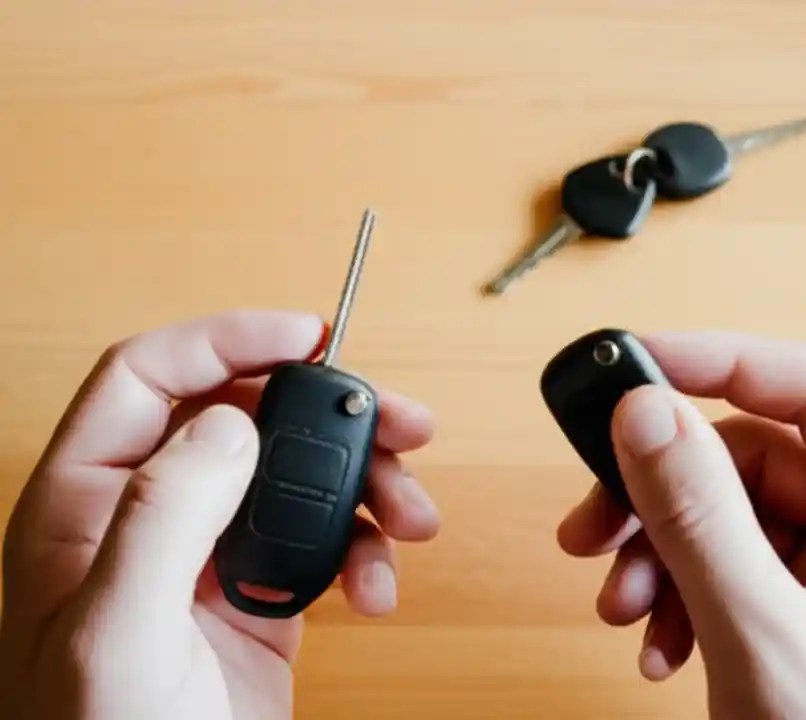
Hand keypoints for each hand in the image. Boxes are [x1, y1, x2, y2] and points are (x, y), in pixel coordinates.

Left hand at [0, 311, 439, 719]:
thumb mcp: (119, 634)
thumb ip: (162, 517)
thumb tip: (227, 424)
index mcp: (84, 506)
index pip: (148, 378)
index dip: (227, 338)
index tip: (308, 334)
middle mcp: (148, 519)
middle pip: (247, 416)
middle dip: (332, 412)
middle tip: (403, 424)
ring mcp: (208, 558)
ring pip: (299, 475)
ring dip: (367, 485)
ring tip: (411, 518)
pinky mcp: (259, 598)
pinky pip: (324, 542)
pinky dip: (364, 554)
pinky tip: (376, 590)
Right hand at [558, 332, 805, 718]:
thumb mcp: (765, 642)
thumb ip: (700, 517)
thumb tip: (647, 412)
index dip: (725, 363)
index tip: (637, 362)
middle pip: (762, 457)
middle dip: (666, 490)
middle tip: (592, 521)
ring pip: (736, 517)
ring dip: (661, 552)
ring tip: (620, 607)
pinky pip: (736, 572)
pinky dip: (680, 597)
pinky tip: (654, 646)